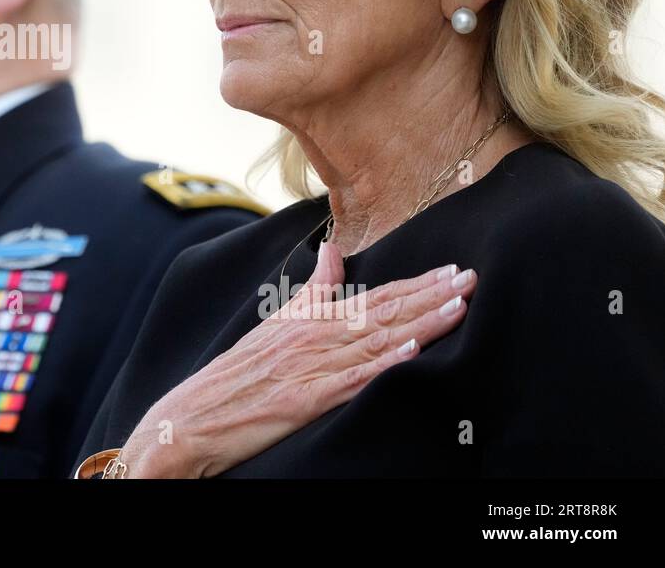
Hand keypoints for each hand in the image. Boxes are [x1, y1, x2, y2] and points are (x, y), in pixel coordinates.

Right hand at [119, 244, 476, 476]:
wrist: (193, 416)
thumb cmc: (236, 373)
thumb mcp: (274, 322)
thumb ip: (312, 289)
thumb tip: (332, 249)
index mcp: (310, 319)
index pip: (374, 297)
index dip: (416, 284)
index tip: (453, 270)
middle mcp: (314, 337)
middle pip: (382, 313)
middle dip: (430, 296)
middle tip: (470, 278)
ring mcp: (311, 367)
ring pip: (375, 341)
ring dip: (420, 323)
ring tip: (457, 307)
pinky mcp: (305, 399)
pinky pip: (351, 380)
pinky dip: (382, 364)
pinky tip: (410, 352)